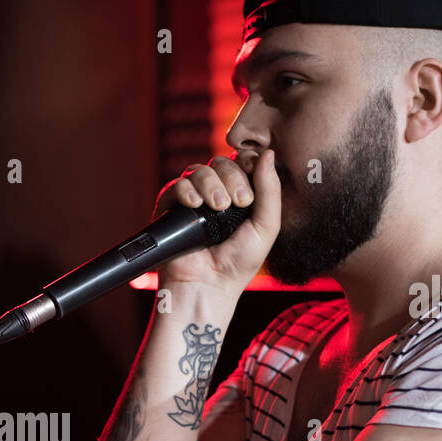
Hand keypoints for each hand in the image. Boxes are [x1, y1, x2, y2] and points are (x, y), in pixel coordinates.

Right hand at [153, 148, 279, 298]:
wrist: (207, 286)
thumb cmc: (238, 264)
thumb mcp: (266, 227)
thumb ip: (271, 191)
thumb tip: (268, 153)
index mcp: (239, 195)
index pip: (242, 162)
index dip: (247, 164)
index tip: (252, 186)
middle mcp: (215, 194)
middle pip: (221, 162)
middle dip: (232, 177)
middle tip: (238, 203)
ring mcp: (192, 200)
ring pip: (199, 170)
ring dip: (211, 184)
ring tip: (217, 207)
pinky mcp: (170, 209)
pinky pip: (175, 184)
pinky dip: (186, 190)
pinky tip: (194, 204)